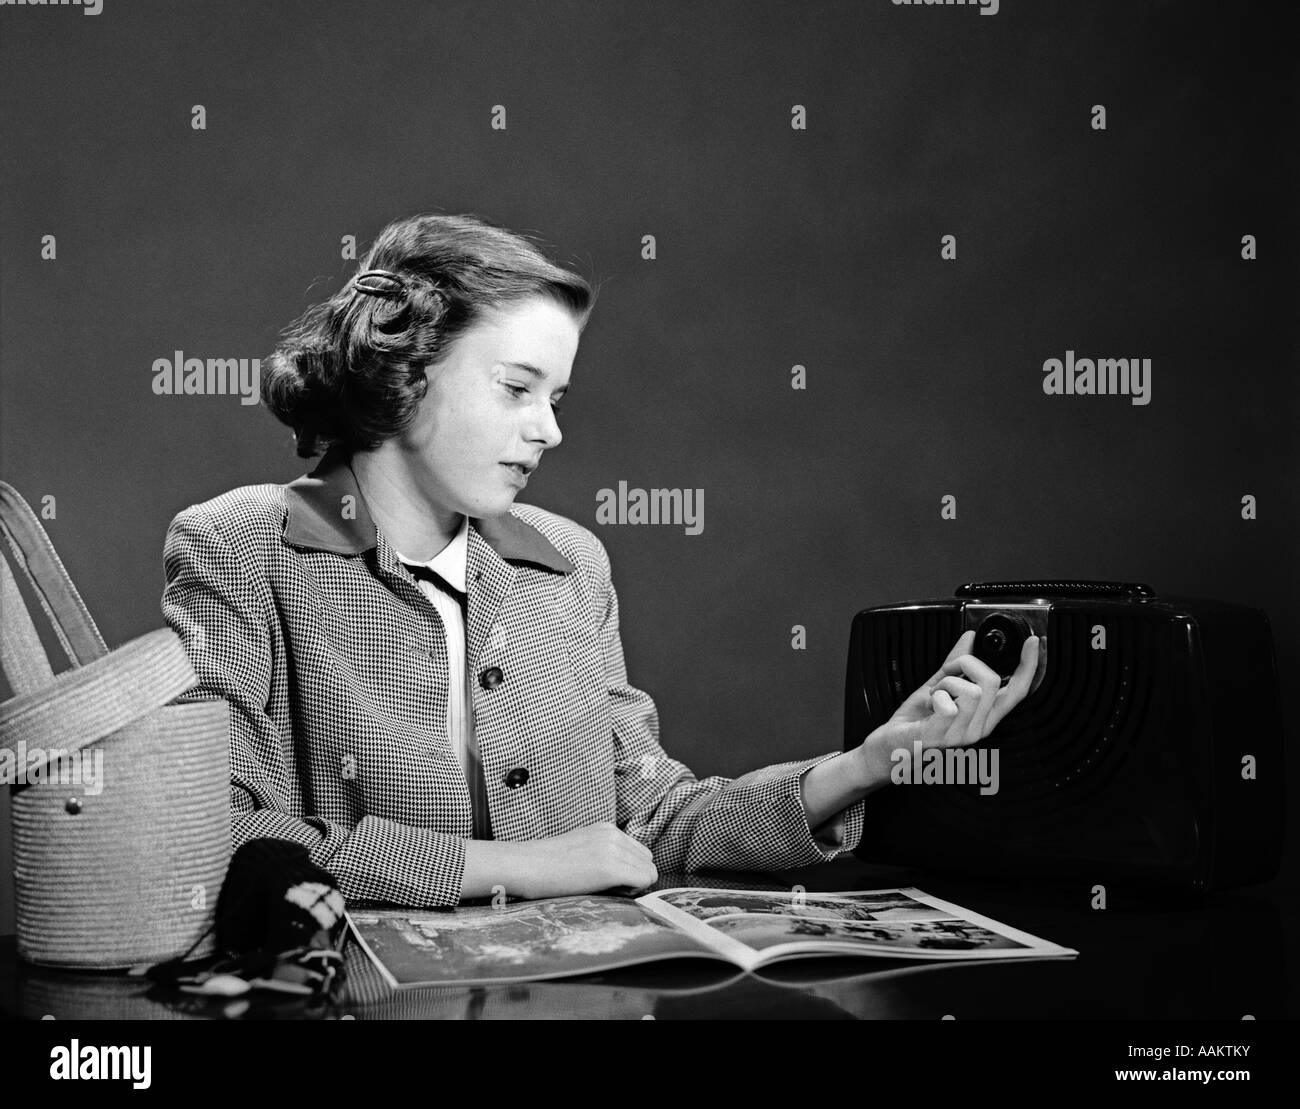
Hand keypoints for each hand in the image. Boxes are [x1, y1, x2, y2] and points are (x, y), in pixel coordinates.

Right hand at [511, 822, 657, 898]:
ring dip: (634, 885)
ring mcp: (613, 849)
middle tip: (610, 887)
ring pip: (650, 872)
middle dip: (635, 877)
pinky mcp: (611, 867)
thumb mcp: (582, 848)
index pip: (640, 852)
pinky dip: (633, 891)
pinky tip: (608, 891)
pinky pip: (644, 881)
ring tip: (606, 888)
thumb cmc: (548, 865)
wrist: (527, 865)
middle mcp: (614, 834)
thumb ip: (605, 853)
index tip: (610, 880)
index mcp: (607, 829)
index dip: (630, 870)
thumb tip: (627, 874)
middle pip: (648, 862)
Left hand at [852, 630, 1040, 782]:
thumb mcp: (935, 686)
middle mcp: (978, 728)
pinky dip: (936, 695)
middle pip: (992, 681)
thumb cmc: (912, 723)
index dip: (1028, 666)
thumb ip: (954, 664)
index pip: (1016, 691)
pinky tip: (929, 707)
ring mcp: (962, 735)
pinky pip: (950, 704)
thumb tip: (970, 637)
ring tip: (934, 696)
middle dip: (966, 665)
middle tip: (946, 676)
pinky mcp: (944, 737)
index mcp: (982, 717)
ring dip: (947, 682)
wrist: (887, 750)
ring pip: (972, 690)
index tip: (1033, 642)